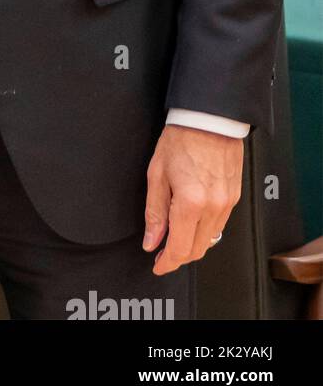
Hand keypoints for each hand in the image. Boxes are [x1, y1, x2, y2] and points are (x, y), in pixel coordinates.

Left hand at [143, 124, 243, 274]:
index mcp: (190, 203)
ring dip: (192, 245)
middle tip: (162, 254)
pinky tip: (191, 223)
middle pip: (197, 250)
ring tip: (174, 238)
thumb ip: (154, 211)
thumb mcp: (156, 174)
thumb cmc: (181, 140)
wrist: (209, 120)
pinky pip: (219, 225)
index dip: (166, 262)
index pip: (180, 248)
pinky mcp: (235, 198)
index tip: (157, 265)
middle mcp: (213, 208)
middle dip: (179, 257)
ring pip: (210, 240)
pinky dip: (205, 231)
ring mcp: (228, 204)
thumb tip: (151, 240)